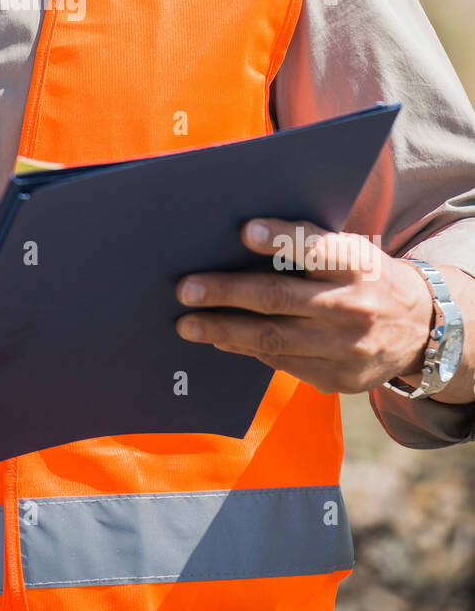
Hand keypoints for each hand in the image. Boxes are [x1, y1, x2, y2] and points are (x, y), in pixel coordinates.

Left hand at [174, 218, 434, 395]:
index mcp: (357, 264)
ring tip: (187, 324)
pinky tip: (221, 341)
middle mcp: (354, 306)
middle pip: (280, 298)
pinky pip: (283, 364)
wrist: (422, 328)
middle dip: (227, 293)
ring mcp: (347, 347)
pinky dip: (247, 351)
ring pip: (273, 339)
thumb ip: (306, 246)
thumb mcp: (351, 252)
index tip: (245, 231)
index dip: (281, 240)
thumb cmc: (365, 277)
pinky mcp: (341, 379)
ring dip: (224, 331)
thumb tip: (237, 241)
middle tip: (186, 289)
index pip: (316, 248)